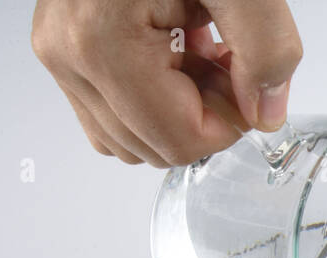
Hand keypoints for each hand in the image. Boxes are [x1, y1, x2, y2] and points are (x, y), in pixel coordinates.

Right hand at [32, 0, 302, 166]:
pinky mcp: (63, 48)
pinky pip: (112, 115)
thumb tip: (265, 113)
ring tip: (202, 48)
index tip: (245, 81)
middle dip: (205, 114)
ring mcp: (59, 52)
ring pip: (133, 138)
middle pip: (156, 146)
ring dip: (180, 108)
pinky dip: (154, 98)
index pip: (179, 141)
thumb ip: (267, 51)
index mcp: (102, 41)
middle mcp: (68, 53)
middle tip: (225, 57)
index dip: (229, 122)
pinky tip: (178, 52)